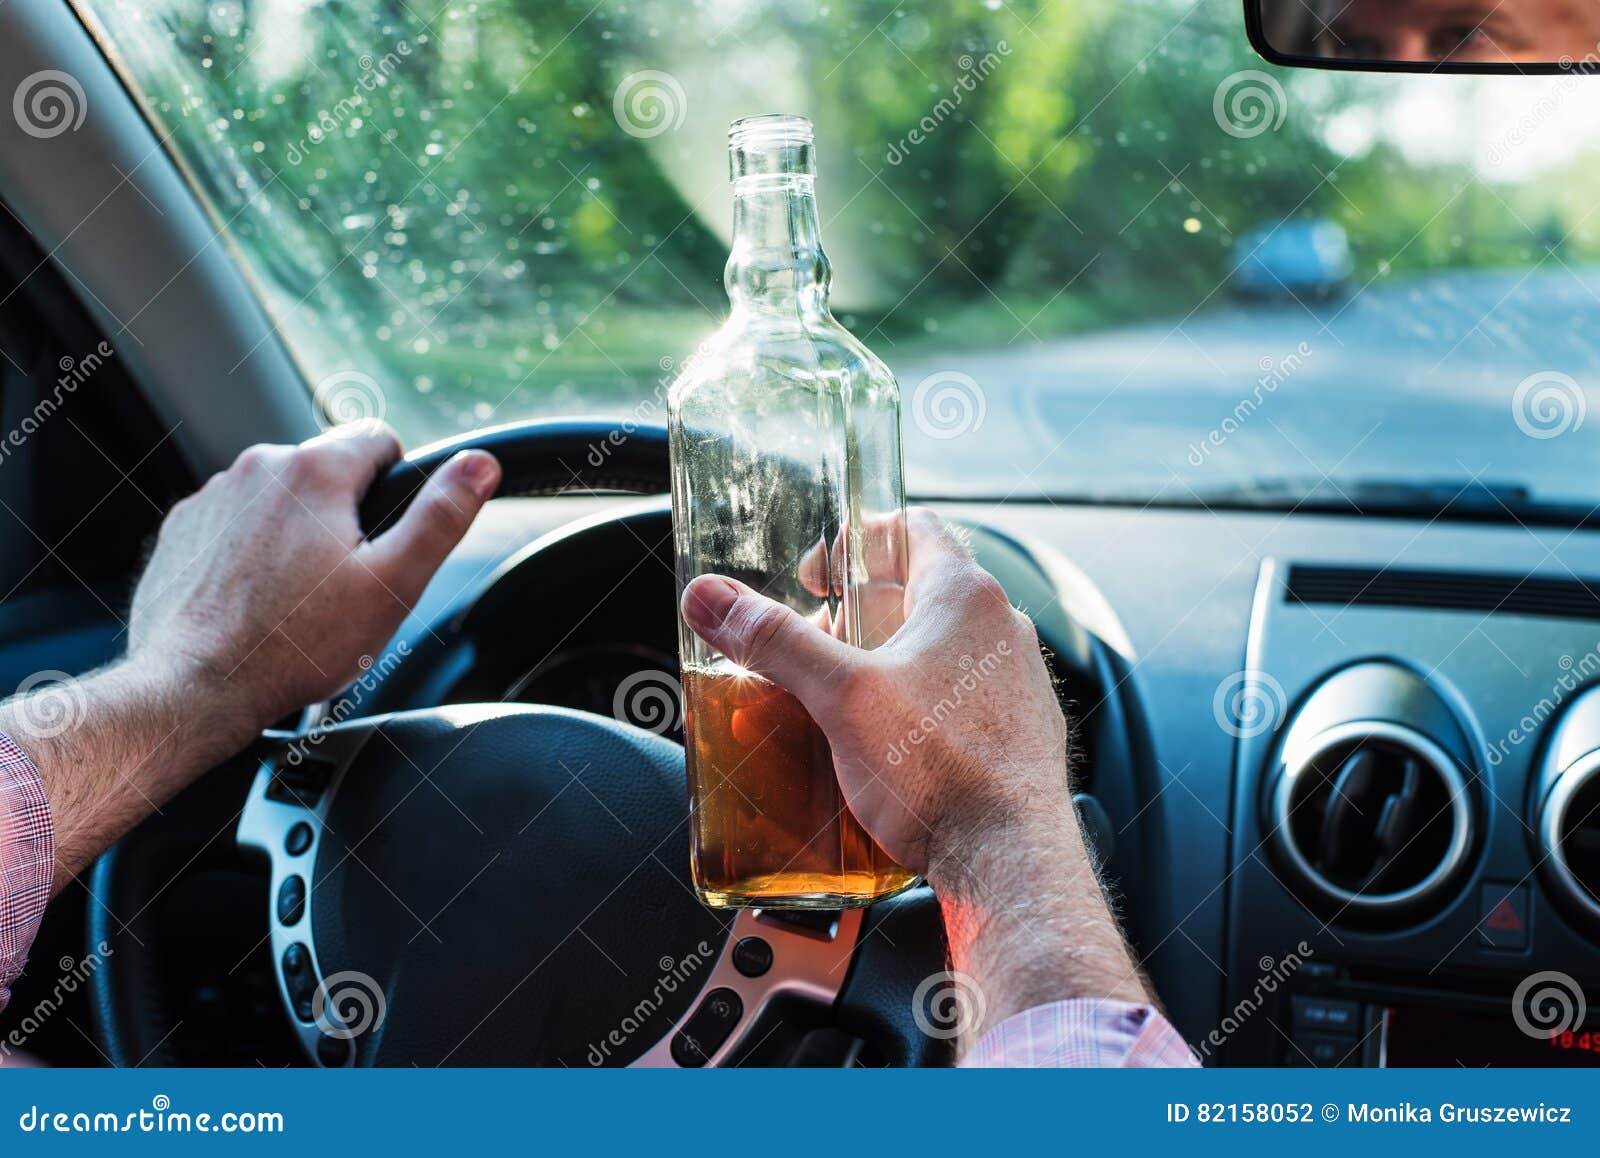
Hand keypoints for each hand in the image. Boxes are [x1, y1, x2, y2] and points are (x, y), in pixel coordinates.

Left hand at [128, 421, 498, 732]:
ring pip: (280, 498)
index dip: (396, 485)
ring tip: (297, 598)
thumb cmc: (295, 644)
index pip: (379, 438)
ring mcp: (214, 497)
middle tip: (345, 581)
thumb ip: (441, 517)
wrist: (194, 687)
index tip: (386, 536)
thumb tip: (479, 464)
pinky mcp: (184, 529)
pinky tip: (256, 599)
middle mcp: (258, 467)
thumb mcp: (393, 584)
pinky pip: (236, 524)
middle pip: (328, 471)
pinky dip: (251, 551)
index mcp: (315, 470)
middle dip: (344, 515)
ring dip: (296, 532)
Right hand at [681, 507, 1150, 1041]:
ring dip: (885, 659)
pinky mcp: (1016, 733)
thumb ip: (775, 642)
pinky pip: (958, 696)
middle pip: (918, 592)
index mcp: (964, 596)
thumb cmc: (942, 773)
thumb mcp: (839, 696)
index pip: (912, 528)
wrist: (1010, 861)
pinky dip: (916, 702)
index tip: (816, 574)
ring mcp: (1014, 683)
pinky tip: (882, 741)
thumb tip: (713, 599)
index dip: (856, 538)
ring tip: (837, 694)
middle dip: (857, 613)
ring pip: (938, 647)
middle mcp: (1001, 629)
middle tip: (812, 642)